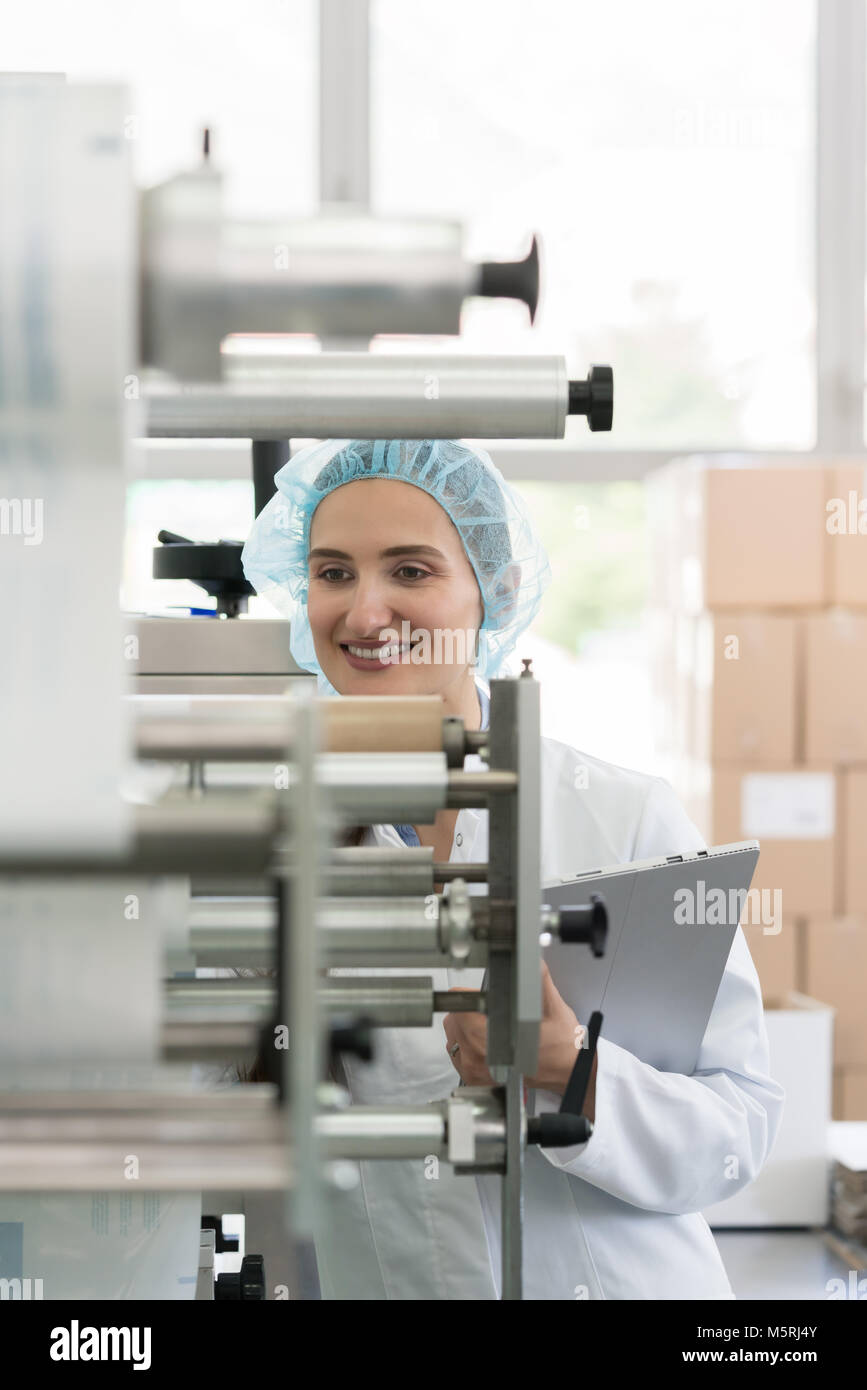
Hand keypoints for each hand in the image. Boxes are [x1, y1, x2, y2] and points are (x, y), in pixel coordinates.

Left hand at [442, 960, 586, 1096]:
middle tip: (490, 1011)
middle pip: (453, 1022)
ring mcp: (476, 1072)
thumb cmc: (561, 1047)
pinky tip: (487, 1042)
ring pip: (453, 1038)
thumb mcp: (553, 1007)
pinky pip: (458, 1055)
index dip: (468, 996)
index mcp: (489, 1042)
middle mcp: (479, 1060)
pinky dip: (467, 1045)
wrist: (567, 1072)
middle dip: (468, 1011)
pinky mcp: (477, 1080)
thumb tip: (531, 962)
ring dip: (466, 1028)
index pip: (459, 1009)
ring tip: (490, 1028)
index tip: (478, 995)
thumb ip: (538, 980)